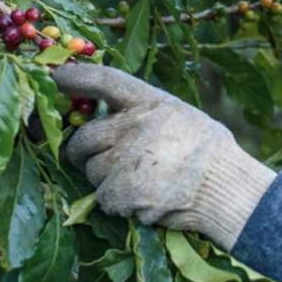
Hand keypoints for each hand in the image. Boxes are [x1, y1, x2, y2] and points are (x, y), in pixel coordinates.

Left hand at [52, 63, 275, 250]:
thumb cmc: (209, 152)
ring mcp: (124, 159)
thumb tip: (112, 117)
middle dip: (81, 151)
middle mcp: (132, 126)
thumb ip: (145, 115)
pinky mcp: (120, 191)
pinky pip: (102, 198)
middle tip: (94, 159)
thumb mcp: (179, 116)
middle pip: (83, 137)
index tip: (57, 78)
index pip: (103, 80)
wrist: (224, 186)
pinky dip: (117, 202)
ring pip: (91, 171)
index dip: (75, 78)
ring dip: (105, 180)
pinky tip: (143, 199)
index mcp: (149, 101)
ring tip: (138, 181)